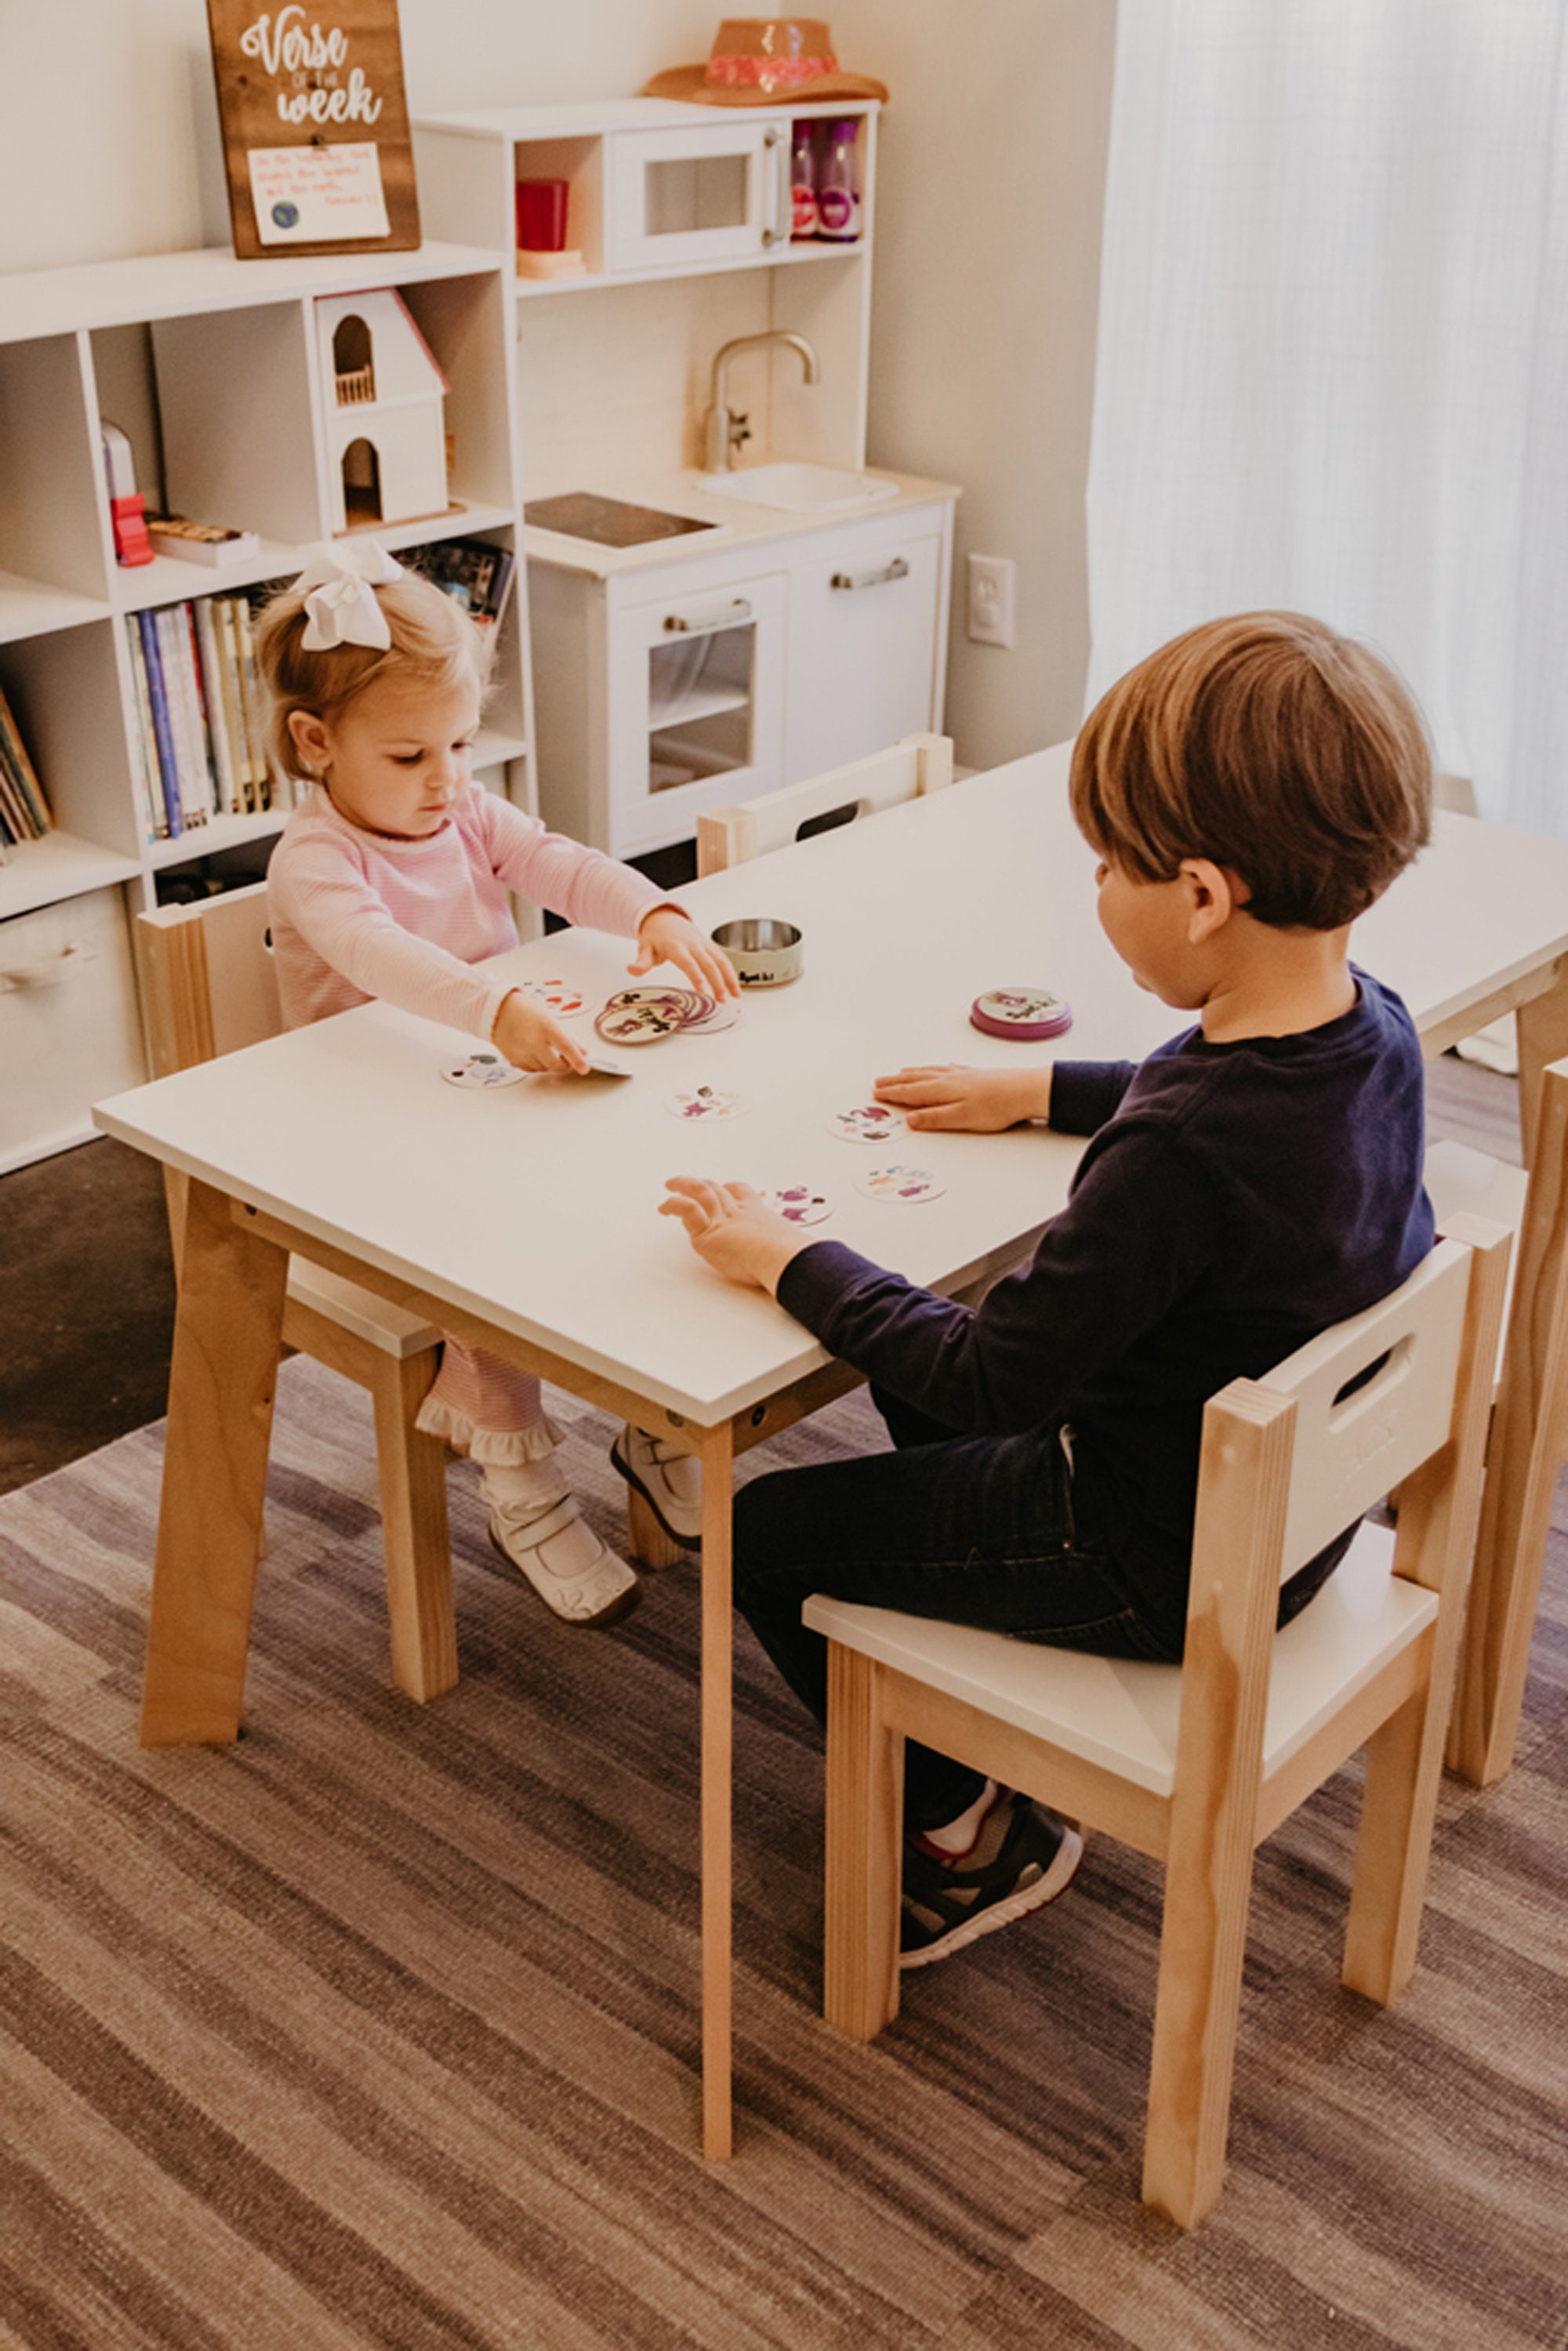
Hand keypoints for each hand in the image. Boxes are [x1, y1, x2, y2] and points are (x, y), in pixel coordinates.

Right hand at [491, 988, 589, 1074]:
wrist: (498, 1011)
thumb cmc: (525, 1011)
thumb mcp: (549, 1019)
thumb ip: (566, 1037)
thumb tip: (582, 1052)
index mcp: (546, 1027)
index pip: (566, 1047)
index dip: (577, 1060)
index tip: (584, 1068)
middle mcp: (533, 1041)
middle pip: (555, 1064)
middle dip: (564, 1064)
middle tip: (566, 1059)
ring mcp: (522, 1052)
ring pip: (544, 1069)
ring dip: (550, 1064)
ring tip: (547, 1051)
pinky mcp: (513, 1059)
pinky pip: (531, 1069)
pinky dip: (537, 1065)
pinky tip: (535, 1054)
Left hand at [630, 907, 740, 1000]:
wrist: (663, 917)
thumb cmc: (654, 935)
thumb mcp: (644, 948)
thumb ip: (641, 962)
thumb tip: (632, 970)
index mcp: (676, 946)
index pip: (688, 963)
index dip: (696, 977)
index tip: (703, 991)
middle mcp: (693, 944)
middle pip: (709, 963)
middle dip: (718, 982)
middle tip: (722, 999)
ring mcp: (703, 944)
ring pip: (720, 960)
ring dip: (730, 978)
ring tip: (736, 995)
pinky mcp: (709, 945)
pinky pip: (722, 958)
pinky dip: (731, 972)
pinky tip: (735, 986)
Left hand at [660, 1176, 815, 1292]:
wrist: (783, 1258)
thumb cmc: (792, 1258)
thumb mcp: (794, 1252)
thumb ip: (796, 1257)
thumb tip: (813, 1270)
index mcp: (759, 1216)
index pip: (743, 1194)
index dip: (732, 1189)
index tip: (726, 1188)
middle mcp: (741, 1212)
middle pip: (719, 1189)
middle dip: (703, 1184)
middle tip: (691, 1181)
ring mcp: (724, 1219)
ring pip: (701, 1192)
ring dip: (684, 1185)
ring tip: (671, 1184)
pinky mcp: (709, 1232)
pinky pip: (687, 1209)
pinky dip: (674, 1204)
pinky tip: (664, 1205)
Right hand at [873, 1062, 1052, 1131]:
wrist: (1025, 1089)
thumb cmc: (997, 1105)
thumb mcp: (963, 1118)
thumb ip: (935, 1118)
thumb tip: (910, 1120)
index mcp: (943, 1089)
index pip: (911, 1092)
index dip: (893, 1094)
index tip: (876, 1094)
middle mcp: (950, 1078)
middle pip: (916, 1079)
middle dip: (896, 1082)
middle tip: (879, 1082)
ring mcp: (962, 1074)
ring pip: (930, 1072)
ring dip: (912, 1073)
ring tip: (900, 1073)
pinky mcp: (975, 1074)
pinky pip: (946, 1069)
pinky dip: (935, 1068)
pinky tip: (938, 1068)